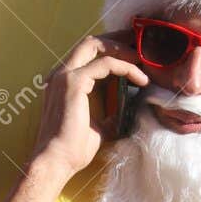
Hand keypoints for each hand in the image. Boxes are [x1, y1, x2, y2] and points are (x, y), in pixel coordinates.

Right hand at [31, 35, 147, 183]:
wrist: (57, 161)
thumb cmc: (73, 149)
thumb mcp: (98, 125)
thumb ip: (108, 112)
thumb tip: (123, 109)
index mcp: (65, 82)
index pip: (88, 54)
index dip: (112, 49)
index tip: (135, 55)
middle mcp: (62, 74)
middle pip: (91, 42)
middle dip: (118, 40)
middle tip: (140, 46)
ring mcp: (66, 76)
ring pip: (96, 46)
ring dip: (122, 50)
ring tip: (143, 60)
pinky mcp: (74, 82)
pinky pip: (106, 64)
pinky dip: (125, 67)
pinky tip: (140, 78)